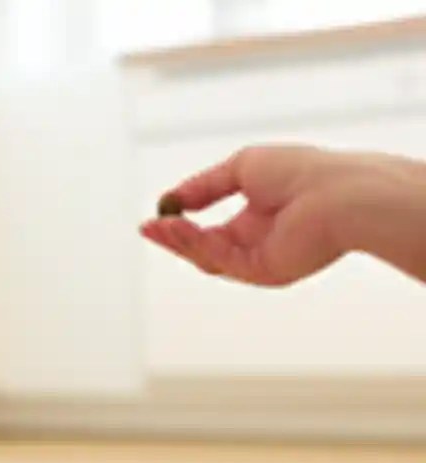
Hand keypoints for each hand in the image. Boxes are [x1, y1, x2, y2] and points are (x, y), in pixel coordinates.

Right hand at [140, 144, 425, 284]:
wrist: (339, 193)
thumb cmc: (302, 171)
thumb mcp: (242, 167)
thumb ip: (205, 185)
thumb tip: (172, 198)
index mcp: (259, 217)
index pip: (212, 229)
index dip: (183, 223)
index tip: (158, 215)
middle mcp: (259, 241)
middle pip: (205, 248)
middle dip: (174, 238)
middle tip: (147, 227)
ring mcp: (261, 259)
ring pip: (208, 257)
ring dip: (179, 242)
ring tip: (155, 227)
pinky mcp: (264, 272)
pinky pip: (220, 260)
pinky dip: (195, 244)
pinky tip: (176, 228)